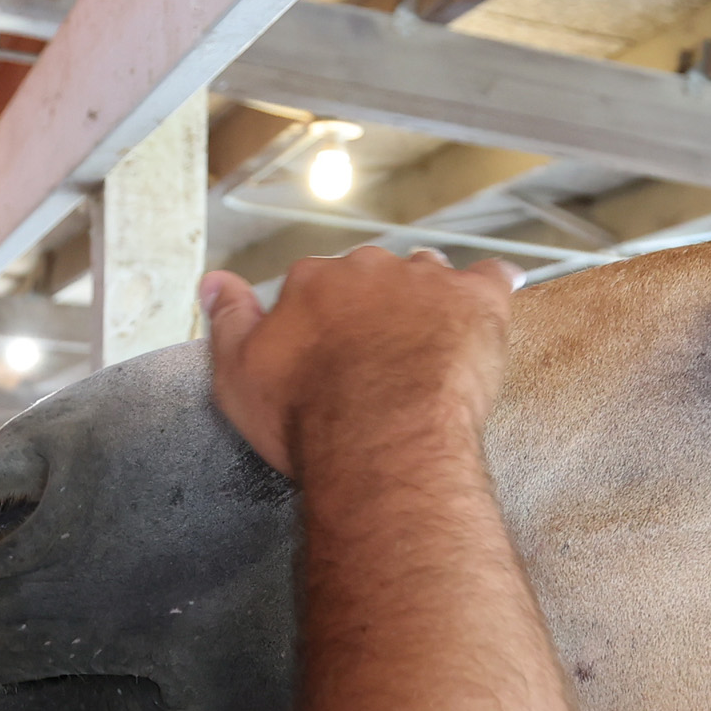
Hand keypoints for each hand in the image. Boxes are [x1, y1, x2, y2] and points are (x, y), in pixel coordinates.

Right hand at [201, 248, 517, 477]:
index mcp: (311, 282)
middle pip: (373, 277)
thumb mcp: (239, 376)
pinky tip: (497, 292)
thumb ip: (228, 321)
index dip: (323, 320)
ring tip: (430, 340)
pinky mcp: (476, 301)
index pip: (315, 285)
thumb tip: (213, 281)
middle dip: (376, 308)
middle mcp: (367, 269)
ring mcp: (425, 282)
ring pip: (428, 275)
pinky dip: (493, 284)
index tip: (328, 353)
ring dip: (428, 298)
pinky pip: (492, 277)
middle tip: (379, 358)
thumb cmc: (309, 418)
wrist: (380, 442)